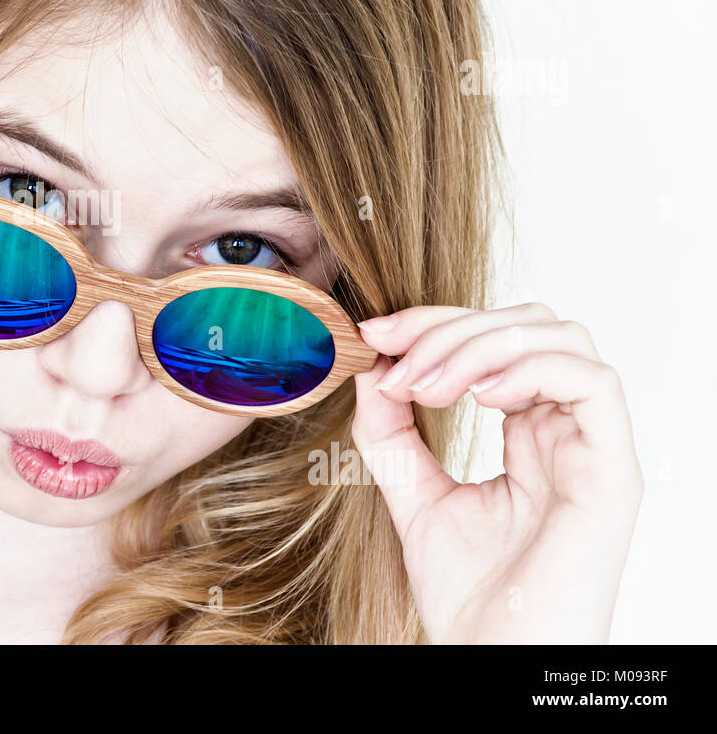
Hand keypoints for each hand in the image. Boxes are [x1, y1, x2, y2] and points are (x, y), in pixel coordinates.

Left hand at [350, 302, 642, 642]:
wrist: (493, 659)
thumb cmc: (469, 595)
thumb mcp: (413, 495)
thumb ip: (391, 435)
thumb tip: (371, 367)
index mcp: (527, 434)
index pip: (495, 341)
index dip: (435, 324)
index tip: (374, 335)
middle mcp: (565, 432)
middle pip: (528, 326)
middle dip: (452, 327)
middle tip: (395, 359)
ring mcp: (592, 449)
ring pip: (560, 340)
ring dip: (481, 345)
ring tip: (426, 386)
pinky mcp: (612, 472)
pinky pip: (592, 383)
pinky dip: (530, 368)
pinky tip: (477, 395)